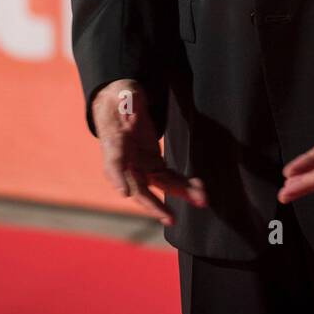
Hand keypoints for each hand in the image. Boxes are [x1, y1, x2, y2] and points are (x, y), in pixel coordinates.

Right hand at [92, 77, 207, 223]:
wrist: (122, 103)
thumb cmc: (120, 101)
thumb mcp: (122, 96)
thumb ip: (126, 99)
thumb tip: (127, 98)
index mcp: (112, 147)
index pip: (114, 164)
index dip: (119, 178)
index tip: (125, 192)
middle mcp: (126, 163)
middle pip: (140, 187)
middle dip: (156, 204)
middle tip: (169, 217)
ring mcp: (141, 165)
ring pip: (160, 185)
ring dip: (180, 193)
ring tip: (200, 200)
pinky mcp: (153, 163)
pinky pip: (169, 177)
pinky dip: (183, 184)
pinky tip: (198, 190)